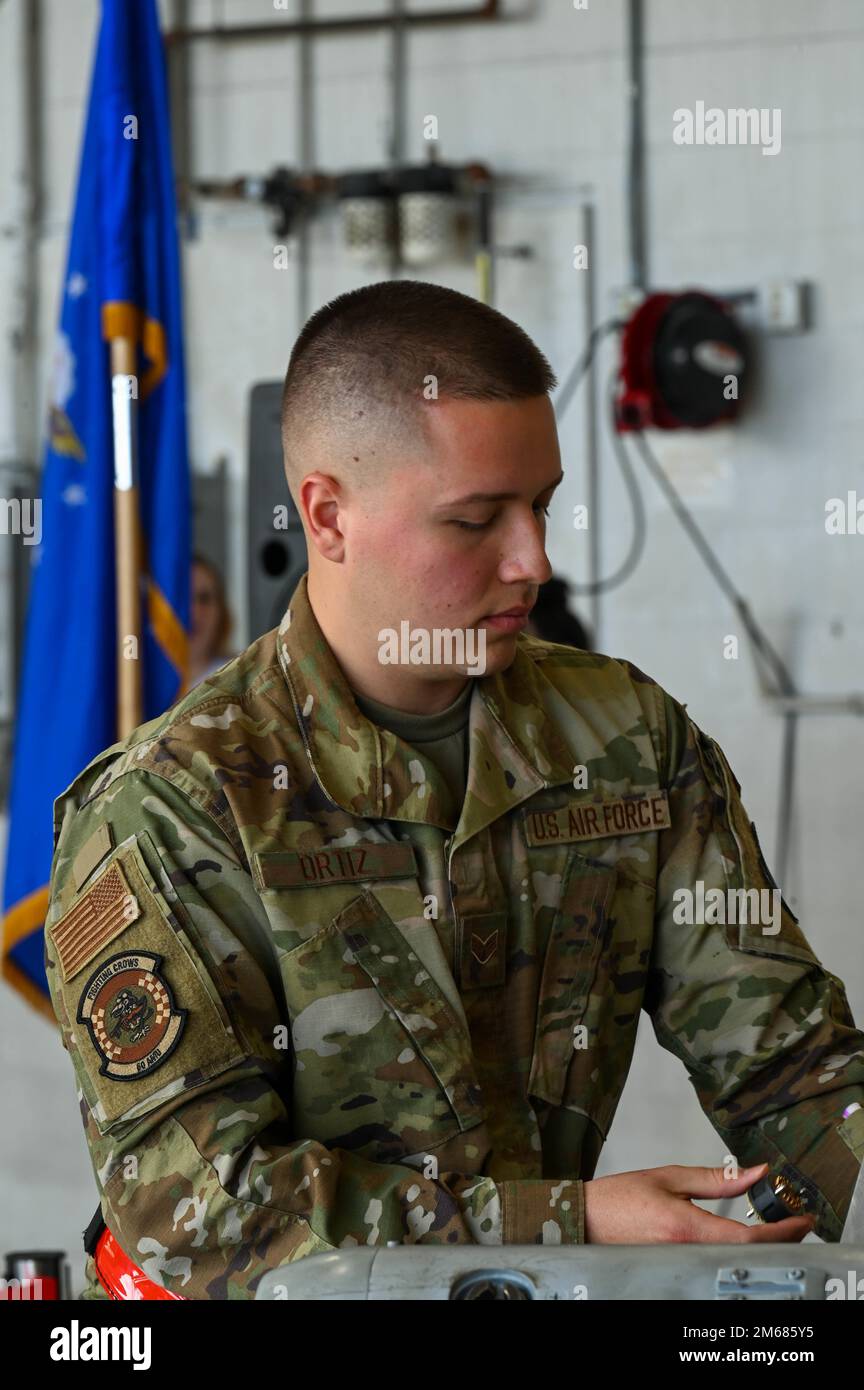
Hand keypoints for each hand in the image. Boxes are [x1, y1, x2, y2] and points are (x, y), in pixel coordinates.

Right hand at [583, 1161, 815, 1243]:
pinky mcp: (678, 1269)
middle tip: (795, 1222)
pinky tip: (744, 1240)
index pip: (748, 1235)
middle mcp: (687, 1252)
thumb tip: (753, 1172)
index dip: (782, 1231)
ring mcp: (683, 1265)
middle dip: (779, 1239)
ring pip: (734, 1261)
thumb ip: (715, 1178)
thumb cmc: (618, 1199)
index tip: (802, 1219)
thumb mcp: (670, 1177)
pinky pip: (717, 1264)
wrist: (586, 1220)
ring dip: (759, 1245)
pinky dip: (737, 1252)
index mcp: (686, 1227)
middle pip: (748, 1254)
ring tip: (775, 1227)